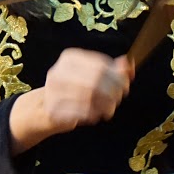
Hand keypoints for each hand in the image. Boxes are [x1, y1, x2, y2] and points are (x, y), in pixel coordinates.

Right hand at [10, 49, 132, 149]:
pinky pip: (82, 112)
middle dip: (113, 90)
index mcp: (69, 58)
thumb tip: (129, 65)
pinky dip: (94, 114)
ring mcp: (53, 91)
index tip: (126, 84)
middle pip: (96, 80)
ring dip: (106, 104)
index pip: (100, 65)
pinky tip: (97, 114)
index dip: (118, 76)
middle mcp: (58, 72)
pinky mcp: (54, 110)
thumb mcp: (92, 74)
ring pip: (90, 97)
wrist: (45, 107)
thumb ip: (112, 69)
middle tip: (119, 97)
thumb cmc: (74, 89)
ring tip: (110, 108)